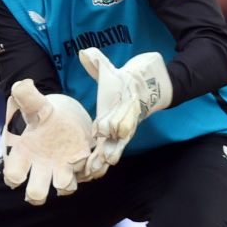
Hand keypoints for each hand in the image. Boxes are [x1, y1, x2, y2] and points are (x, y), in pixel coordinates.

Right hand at [0, 80, 92, 204]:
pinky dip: (91, 167)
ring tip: (76, 161)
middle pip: (36, 193)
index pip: (13, 175)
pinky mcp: (80, 167)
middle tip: (43, 182)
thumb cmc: (41, 115)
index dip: (14, 177)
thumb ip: (27, 96)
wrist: (63, 118)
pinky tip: (90, 153)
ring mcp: (61, 170)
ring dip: (70, 180)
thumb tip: (21, 85)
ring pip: (65, 188)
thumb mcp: (35, 104)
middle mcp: (41, 168)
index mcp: (22, 155)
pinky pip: (88, 174)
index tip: (18, 173)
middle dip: (39, 192)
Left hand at [78, 48, 171, 178]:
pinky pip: (110, 152)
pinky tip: (92, 175)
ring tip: (95, 172)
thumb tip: (84, 52)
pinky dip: (102, 163)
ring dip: (105, 159)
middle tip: (103, 160)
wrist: (143, 88)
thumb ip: (97, 62)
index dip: (109, 122)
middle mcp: (121, 120)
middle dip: (110, 147)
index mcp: (118, 105)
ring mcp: (121, 131)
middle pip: (117, 136)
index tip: (103, 130)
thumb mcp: (109, 70)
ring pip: (114, 148)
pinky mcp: (117, 139)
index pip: (115, 114)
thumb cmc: (121, 80)